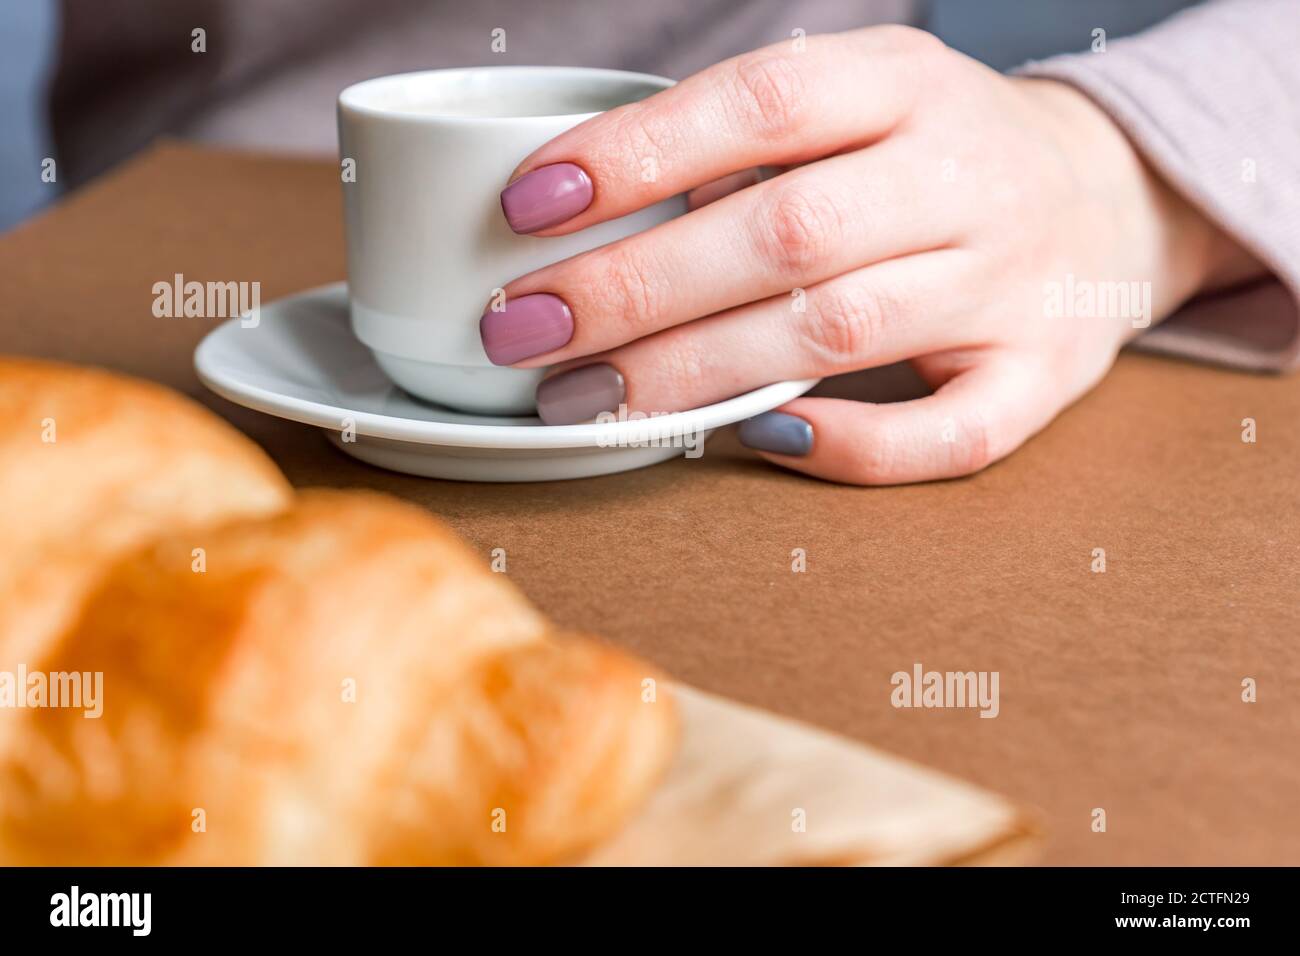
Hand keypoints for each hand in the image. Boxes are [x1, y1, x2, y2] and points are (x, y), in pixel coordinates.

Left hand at [480, 27, 1258, 483]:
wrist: (1106, 198)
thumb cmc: (933, 155)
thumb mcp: (858, 100)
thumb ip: (749, 145)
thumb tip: (588, 214)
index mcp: (907, 84)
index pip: (762, 105)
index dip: (639, 155)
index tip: (528, 206)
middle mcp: (967, 177)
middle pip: (786, 233)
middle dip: (635, 287)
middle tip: (522, 330)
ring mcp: (1013, 283)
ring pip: (842, 331)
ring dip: (697, 372)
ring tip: (585, 398)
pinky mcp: (1042, 376)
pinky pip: (950, 432)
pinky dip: (852, 447)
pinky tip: (761, 441)